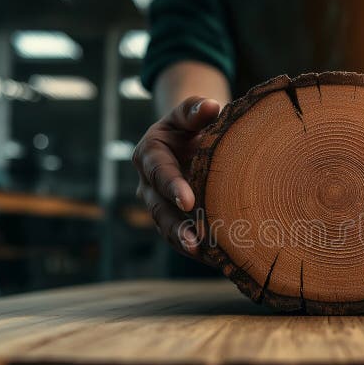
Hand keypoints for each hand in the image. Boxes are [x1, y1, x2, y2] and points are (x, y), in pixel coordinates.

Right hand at [132, 97, 220, 256]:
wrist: (191, 139)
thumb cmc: (193, 124)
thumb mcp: (190, 113)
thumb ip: (195, 110)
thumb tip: (211, 106)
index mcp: (149, 154)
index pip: (159, 172)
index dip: (172, 187)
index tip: (188, 201)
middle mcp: (148, 183)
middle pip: (158, 208)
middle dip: (175, 225)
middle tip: (193, 240)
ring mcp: (158, 204)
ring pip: (167, 227)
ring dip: (183, 242)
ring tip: (202, 254)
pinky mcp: (171, 219)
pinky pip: (179, 236)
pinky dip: (195, 248)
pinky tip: (215, 258)